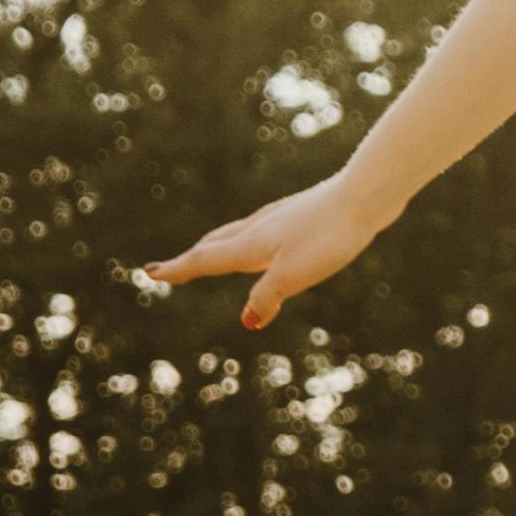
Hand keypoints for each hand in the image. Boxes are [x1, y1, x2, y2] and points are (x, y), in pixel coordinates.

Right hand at [140, 171, 386, 337]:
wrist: (365, 194)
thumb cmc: (329, 236)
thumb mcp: (294, 275)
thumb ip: (267, 297)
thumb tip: (248, 320)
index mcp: (252, 244)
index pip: (204, 260)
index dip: (178, 270)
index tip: (150, 273)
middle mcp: (260, 228)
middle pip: (216, 244)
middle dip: (192, 259)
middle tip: (171, 269)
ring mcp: (281, 218)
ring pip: (237, 233)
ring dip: (217, 247)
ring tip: (208, 254)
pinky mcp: (302, 214)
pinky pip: (262, 230)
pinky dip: (246, 240)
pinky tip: (265, 240)